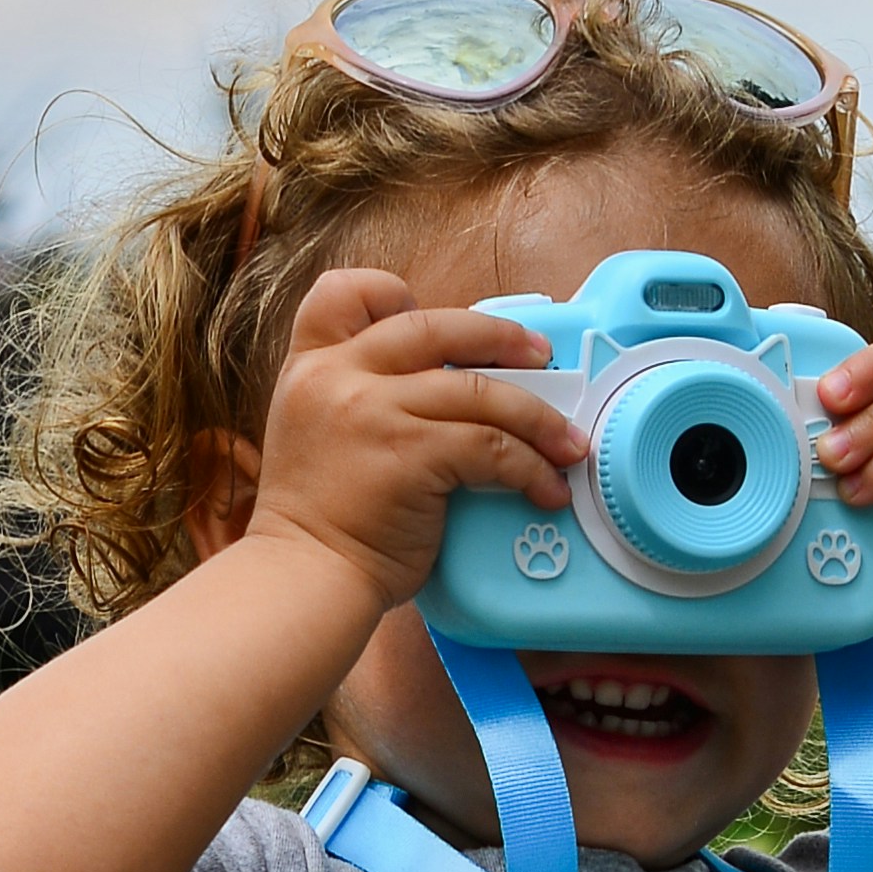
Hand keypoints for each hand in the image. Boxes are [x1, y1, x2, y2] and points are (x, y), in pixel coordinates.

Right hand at [241, 261, 581, 619]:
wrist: (304, 578)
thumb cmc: (322, 525)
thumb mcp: (320, 435)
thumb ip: (363, 399)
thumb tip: (445, 390)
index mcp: (310, 367)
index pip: (344, 292)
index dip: (396, 294)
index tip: (439, 328)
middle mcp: (337, 376)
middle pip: (434, 325)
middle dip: (499, 336)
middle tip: (541, 356)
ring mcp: (372, 410)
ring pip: (477, 389)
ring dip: (537, 416)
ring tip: (568, 443)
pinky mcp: (409, 452)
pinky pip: (490, 444)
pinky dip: (530, 466)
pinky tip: (544, 488)